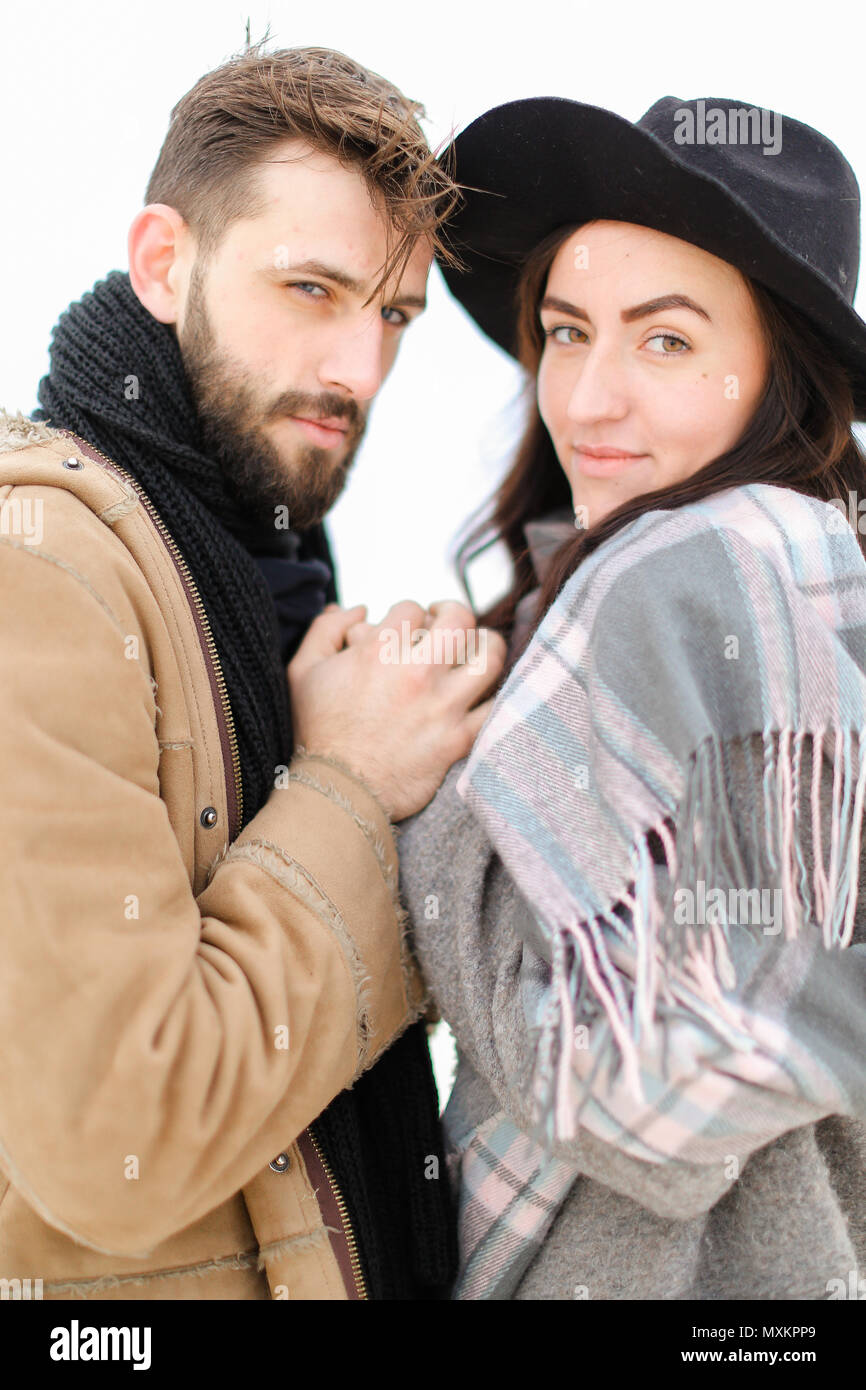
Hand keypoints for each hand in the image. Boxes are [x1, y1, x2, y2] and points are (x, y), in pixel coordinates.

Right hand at [287, 599, 505, 820]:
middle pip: (460, 619)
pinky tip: (482, 693)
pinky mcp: (458, 739)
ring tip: (477, 648)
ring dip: (487, 645)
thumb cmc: (316, 731)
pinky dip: (495, 695)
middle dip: (454, 612)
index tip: (405, 628)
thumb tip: (356, 609)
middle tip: (446, 622)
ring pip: (490, 658)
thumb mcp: (303, 670)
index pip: (412, 609)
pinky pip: (495, 708)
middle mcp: (416, 674)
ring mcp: (443, 707)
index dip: (409, 613)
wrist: (336, 792)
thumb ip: (326, 628)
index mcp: (379, 652)